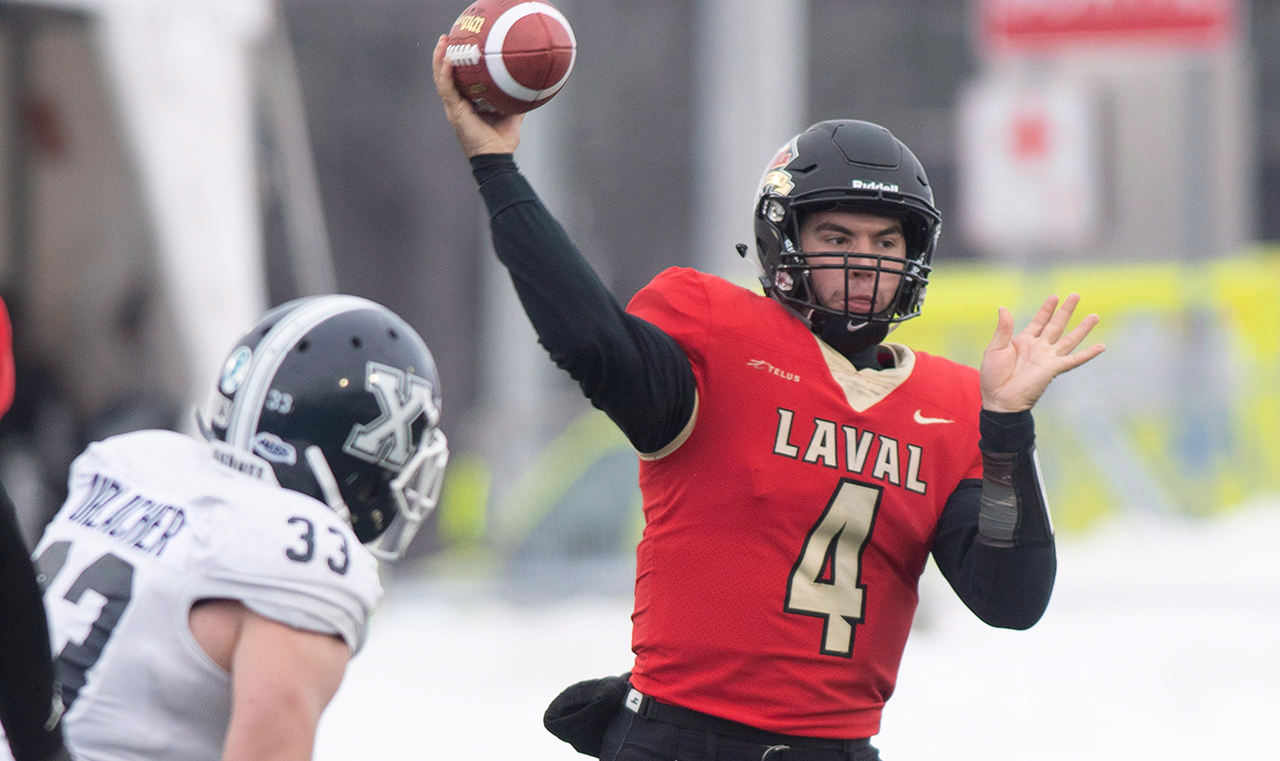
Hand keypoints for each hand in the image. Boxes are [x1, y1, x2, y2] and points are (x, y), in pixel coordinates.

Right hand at [432, 35, 523, 156]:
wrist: (496, 157)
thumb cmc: (502, 141)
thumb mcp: (512, 114)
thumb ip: (515, 100)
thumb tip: (528, 87)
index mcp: (467, 104)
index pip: (457, 79)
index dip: (455, 63)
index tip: (459, 45)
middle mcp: (457, 104)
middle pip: (445, 75)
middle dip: (443, 55)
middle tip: (446, 38)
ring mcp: (454, 108)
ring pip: (441, 78)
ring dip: (440, 59)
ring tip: (442, 42)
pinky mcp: (454, 112)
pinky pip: (447, 88)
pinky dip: (445, 73)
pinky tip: (446, 59)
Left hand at [980, 293, 1104, 412]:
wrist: (998, 398)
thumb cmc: (992, 376)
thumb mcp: (995, 348)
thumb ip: (1003, 329)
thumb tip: (1003, 308)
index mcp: (1024, 341)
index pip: (1039, 321)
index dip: (1046, 309)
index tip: (1054, 296)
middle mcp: (1039, 347)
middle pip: (1056, 325)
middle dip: (1066, 311)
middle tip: (1076, 295)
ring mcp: (1047, 358)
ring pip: (1069, 339)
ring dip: (1082, 328)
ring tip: (1094, 316)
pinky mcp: (1053, 369)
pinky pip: (1074, 360)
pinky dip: (1088, 354)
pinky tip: (1101, 347)